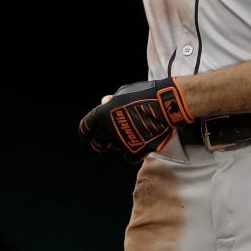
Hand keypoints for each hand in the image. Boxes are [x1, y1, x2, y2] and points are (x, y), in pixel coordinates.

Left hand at [78, 77, 193, 159]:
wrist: (165, 104)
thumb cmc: (145, 94)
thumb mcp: (124, 92)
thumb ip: (111, 101)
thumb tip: (103, 102)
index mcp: (102, 114)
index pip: (85, 128)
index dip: (85, 132)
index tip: (86, 136)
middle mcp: (108, 129)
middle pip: (97, 143)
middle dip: (100, 143)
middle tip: (105, 142)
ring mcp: (121, 141)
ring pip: (114, 149)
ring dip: (120, 144)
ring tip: (132, 134)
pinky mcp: (135, 150)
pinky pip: (128, 158)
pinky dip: (132, 153)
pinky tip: (138, 145)